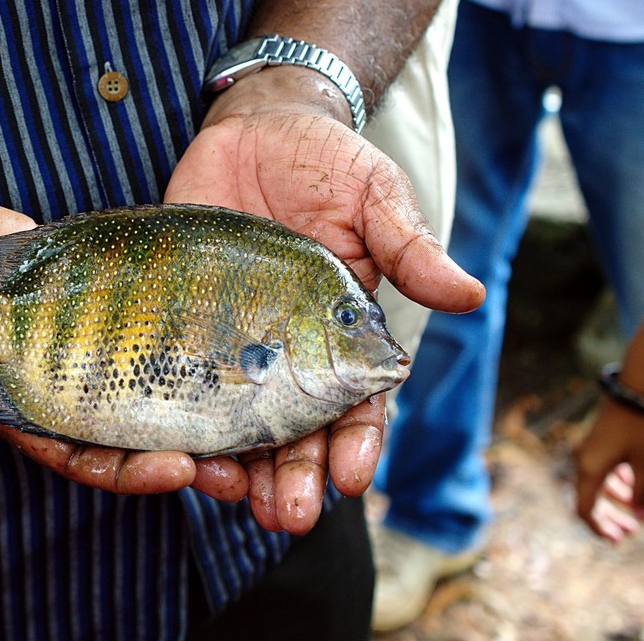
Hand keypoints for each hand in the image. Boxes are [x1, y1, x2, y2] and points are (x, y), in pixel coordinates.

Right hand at [0, 183, 226, 513]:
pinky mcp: (81, 274)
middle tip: (243, 443)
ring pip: (144, 357)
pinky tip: (224, 299)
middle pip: (130, 415)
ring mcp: (71, 323)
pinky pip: (134, 291)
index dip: (127, 469)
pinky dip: (174, 302)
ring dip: (194, 373)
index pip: (79, 452)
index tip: (178, 469)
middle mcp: (51, 371)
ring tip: (250, 373)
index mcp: (9, 405)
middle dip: (185, 435)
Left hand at [165, 69, 484, 532]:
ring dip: (240, 467)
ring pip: (237, 420)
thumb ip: (408, 247)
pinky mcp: (182, 322)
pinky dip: (180, 419)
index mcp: (342, 332)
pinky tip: (176, 451)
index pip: (357, 402)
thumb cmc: (322, 160)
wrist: (251, 128)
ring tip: (233, 500)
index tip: (353, 477)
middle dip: (295, 476)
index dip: (358, 442)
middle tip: (287, 516)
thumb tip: (467, 296)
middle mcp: (288, 348)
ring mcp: (232, 341)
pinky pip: (179, 379)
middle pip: (296, 428)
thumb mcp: (372, 196)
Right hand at [575, 404, 643, 542]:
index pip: (585, 510)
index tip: (617, 541)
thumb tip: (642, 518)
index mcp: (590, 469)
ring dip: (615, 502)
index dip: (599, 529)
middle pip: (590, 500)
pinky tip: (633, 487)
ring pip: (597, 486)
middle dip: (610, 519)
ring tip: (636, 515)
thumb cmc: (640, 427)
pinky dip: (615, 484)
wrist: (635, 391)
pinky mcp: (598, 444)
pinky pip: (601, 471)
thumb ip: (643, 492)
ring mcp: (589, 452)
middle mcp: (584, 462)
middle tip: (629, 534)